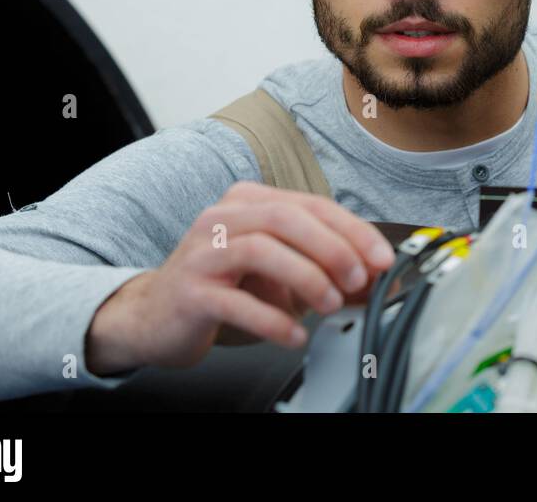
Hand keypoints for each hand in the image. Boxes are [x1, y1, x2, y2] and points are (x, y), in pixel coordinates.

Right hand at [85, 181, 394, 374]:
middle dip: (333, 248)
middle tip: (358, 279)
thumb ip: (322, 266)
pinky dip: (273, 319)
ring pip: (261, 250)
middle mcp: (223, 218)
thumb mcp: (277, 269)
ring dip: (307, 277)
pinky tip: (294, 335)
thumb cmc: (223, 286)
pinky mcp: (189, 290)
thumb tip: (373, 278)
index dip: (352, 230)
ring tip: (330, 304)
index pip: (311, 205)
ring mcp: (202, 252)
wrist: (155, 316)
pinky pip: (236, 302)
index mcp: (249, 201)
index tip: (381, 258)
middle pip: (287, 219)